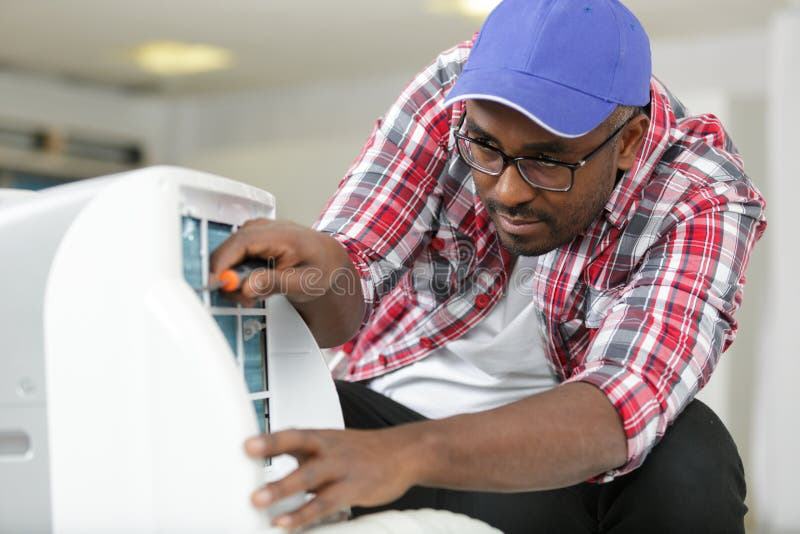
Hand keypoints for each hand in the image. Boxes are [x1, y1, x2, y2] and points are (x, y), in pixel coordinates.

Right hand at [210, 219, 363, 345]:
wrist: (330, 259)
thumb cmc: (321, 267)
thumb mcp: (303, 282)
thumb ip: (273, 284)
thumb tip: (245, 286)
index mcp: (277, 235)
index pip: (239, 244)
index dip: (222, 265)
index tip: (215, 285)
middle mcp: (262, 228)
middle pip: (228, 250)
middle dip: (229, 278)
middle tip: (245, 299)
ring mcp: (255, 231)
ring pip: (229, 255)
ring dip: (234, 278)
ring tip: (256, 293)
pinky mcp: (251, 239)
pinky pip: (234, 256)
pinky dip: (239, 273)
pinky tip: (255, 283)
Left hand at [245, 428, 418, 529]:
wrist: (403, 453)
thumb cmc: (362, 451)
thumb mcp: (332, 445)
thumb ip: (302, 455)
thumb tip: (270, 467)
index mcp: (321, 437)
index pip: (292, 433)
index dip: (270, 439)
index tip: (245, 444)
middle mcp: (329, 449)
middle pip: (299, 448)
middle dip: (272, 455)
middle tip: (248, 458)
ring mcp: (341, 469)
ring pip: (310, 477)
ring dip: (283, 489)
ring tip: (260, 503)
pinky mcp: (353, 489)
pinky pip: (325, 503)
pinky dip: (304, 514)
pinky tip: (286, 523)